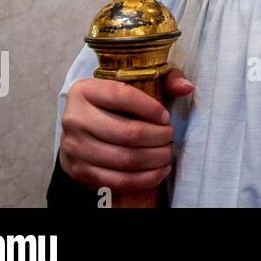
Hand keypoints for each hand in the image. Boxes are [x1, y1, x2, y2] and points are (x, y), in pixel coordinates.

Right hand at [58, 68, 194, 191]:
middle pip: (127, 132)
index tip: (165, 116)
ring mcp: (74, 147)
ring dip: (155, 159)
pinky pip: (117, 181)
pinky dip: (144, 179)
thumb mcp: (138, 82)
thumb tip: (186, 88)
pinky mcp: (79, 171)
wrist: (82, 128)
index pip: (122, 96)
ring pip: (124, 159)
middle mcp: (75, 118)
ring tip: (167, 153)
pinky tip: (159, 171)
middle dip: (158, 137)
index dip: (151, 108)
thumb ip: (167, 78)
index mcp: (85, 91)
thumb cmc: (116, 104)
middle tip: (170, 137)